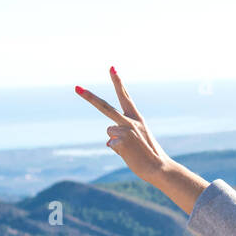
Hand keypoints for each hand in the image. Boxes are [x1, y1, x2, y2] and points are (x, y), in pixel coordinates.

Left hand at [75, 67, 172, 184]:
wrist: (158, 167)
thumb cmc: (149, 155)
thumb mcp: (137, 140)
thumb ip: (122, 135)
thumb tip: (109, 141)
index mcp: (138, 118)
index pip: (125, 97)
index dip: (118, 82)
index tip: (111, 67)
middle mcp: (131, 121)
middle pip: (105, 107)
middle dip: (89, 97)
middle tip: (76, 87)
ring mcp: (126, 130)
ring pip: (109, 130)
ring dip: (116, 141)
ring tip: (131, 149)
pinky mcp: (121, 141)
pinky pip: (110, 144)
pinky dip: (118, 150)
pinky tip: (129, 154)